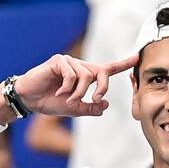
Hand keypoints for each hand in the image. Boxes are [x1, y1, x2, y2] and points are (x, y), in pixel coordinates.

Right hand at [15, 53, 137, 117]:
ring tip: (68, 100)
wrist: (30, 99)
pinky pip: (72, 75)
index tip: (137, 57)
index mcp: (85, 76)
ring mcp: (69, 61)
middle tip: (94, 100)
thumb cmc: (51, 102)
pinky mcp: (59, 60)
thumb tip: (105, 104)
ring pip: (86, 76)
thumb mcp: (74, 109)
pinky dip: (67, 88)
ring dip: (79, 93)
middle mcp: (79, 66)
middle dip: (102, 87)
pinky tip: (58, 92)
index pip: (107, 68)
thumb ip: (90, 108)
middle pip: (101, 71)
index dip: (123, 64)